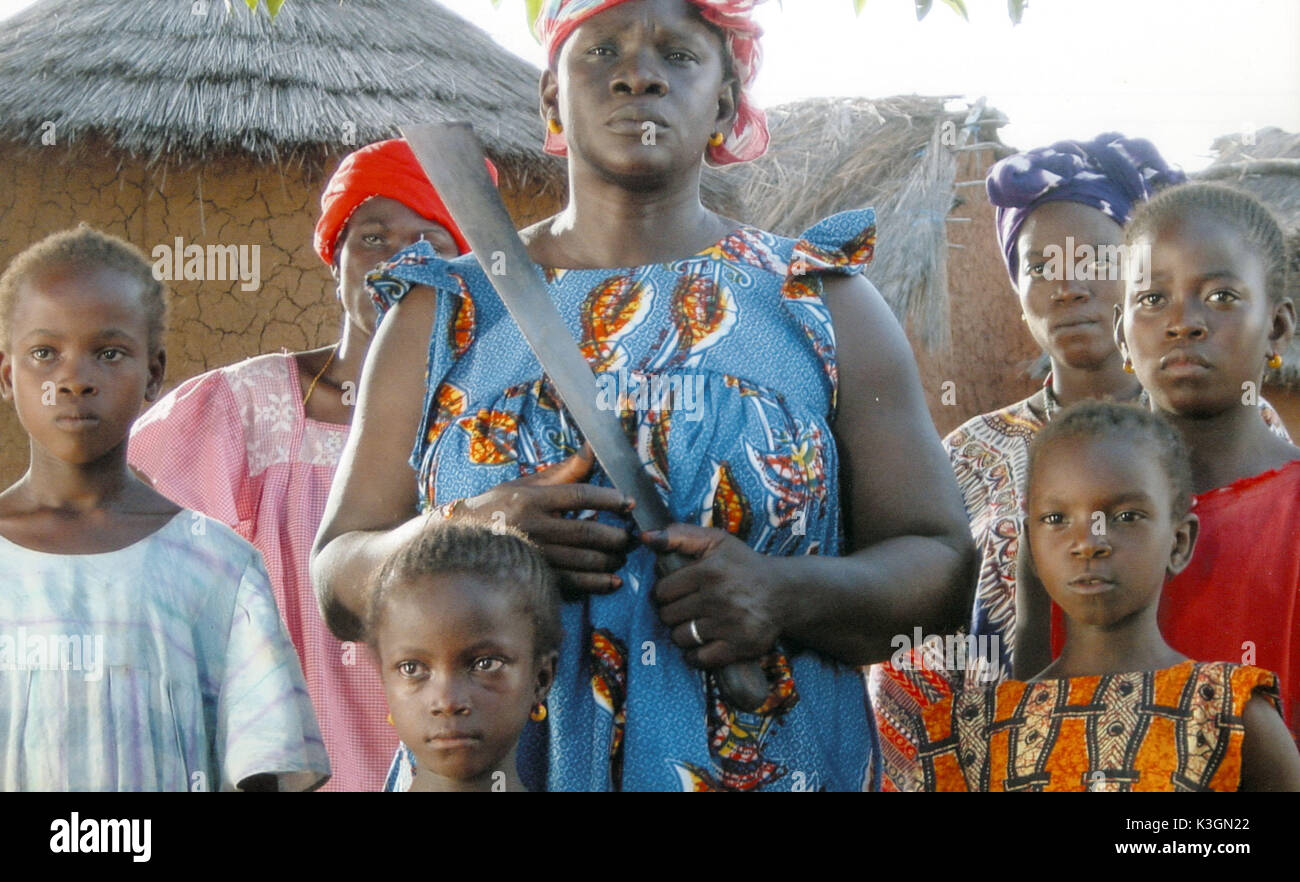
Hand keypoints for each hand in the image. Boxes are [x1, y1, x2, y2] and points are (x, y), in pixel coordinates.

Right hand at [457, 444, 634, 594]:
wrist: (463, 543)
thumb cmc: (500, 507)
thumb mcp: (528, 484)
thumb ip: (565, 471)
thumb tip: (594, 447)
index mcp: (531, 499)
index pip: (578, 496)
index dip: (608, 499)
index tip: (628, 503)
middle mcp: (532, 527)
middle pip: (586, 532)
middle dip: (616, 535)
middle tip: (632, 535)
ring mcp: (534, 555)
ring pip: (584, 560)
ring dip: (611, 559)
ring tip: (622, 555)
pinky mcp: (535, 578)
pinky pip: (573, 583)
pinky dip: (597, 584)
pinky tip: (612, 581)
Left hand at [643, 524, 781, 667]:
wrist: (783, 592)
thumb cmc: (744, 565)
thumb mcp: (716, 541)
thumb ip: (679, 535)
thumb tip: (646, 537)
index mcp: (708, 571)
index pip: (662, 591)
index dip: (665, 592)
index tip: (675, 592)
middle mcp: (717, 598)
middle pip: (669, 616)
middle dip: (672, 612)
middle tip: (685, 608)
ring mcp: (728, 625)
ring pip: (681, 637)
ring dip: (682, 633)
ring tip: (694, 624)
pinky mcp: (739, 646)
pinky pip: (700, 658)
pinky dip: (695, 656)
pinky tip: (701, 644)